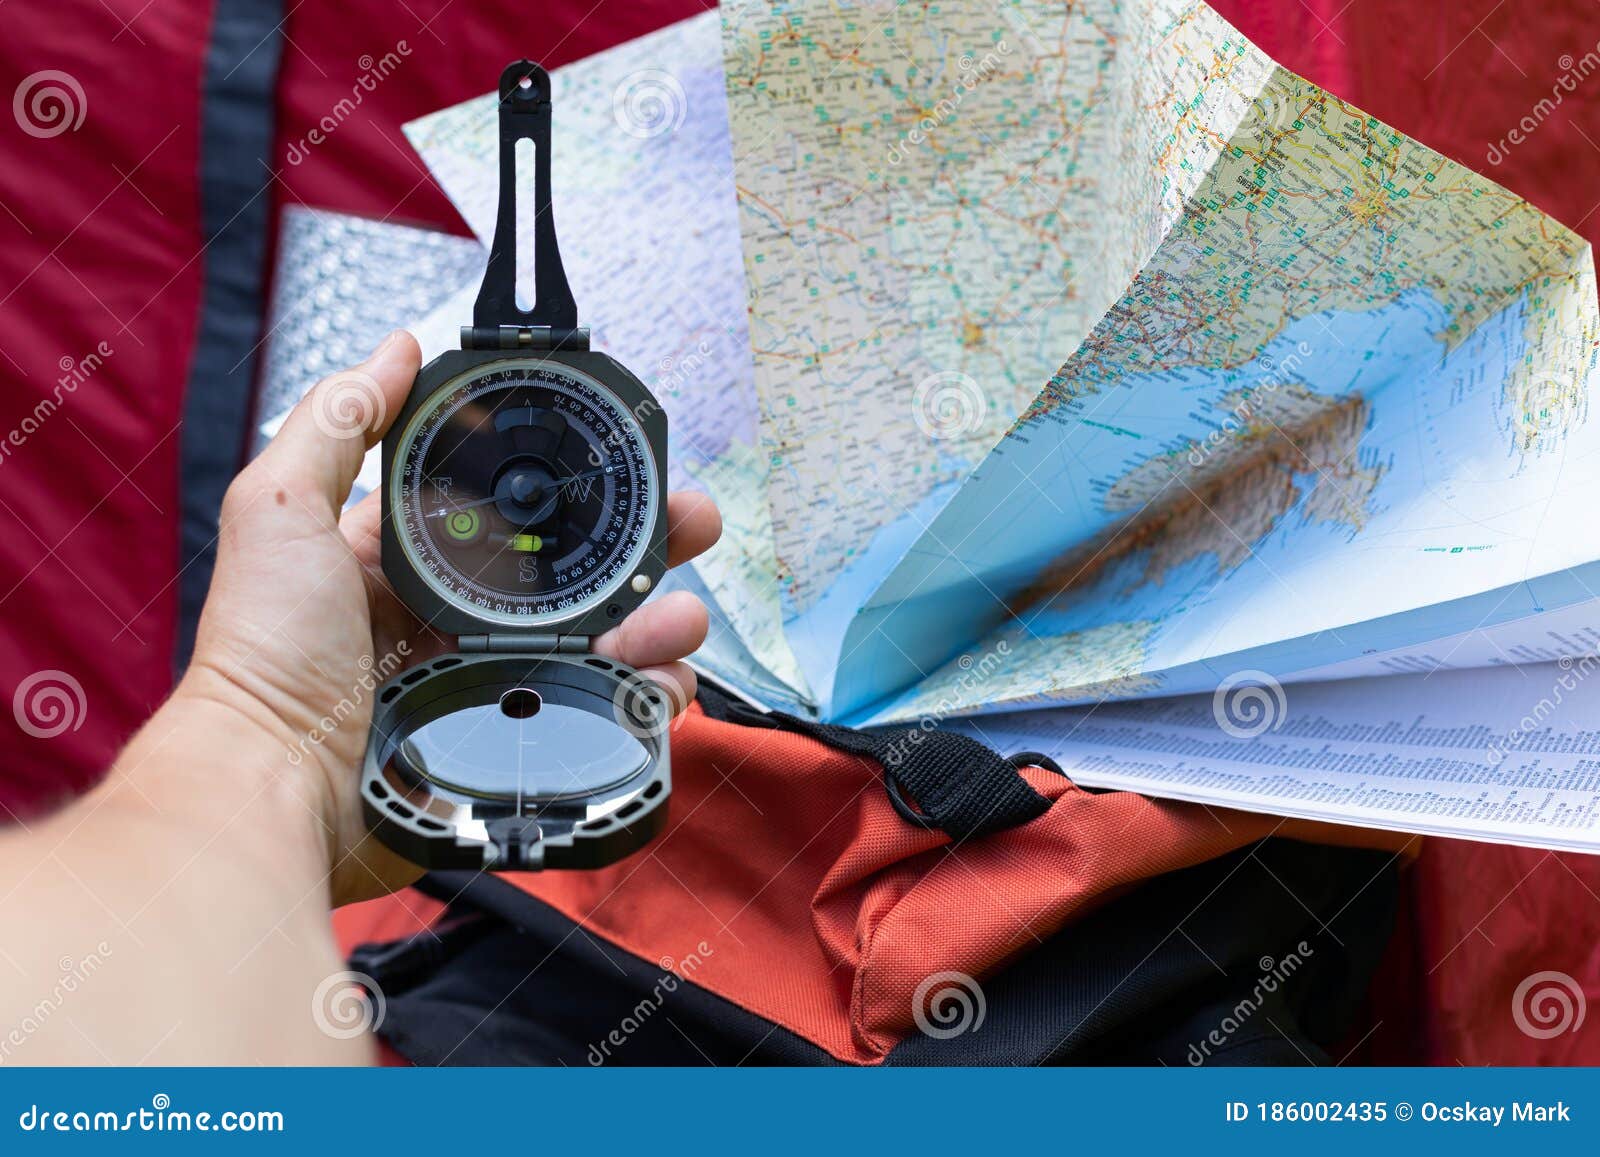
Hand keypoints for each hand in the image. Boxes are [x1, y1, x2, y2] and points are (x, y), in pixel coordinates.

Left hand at [172, 332, 720, 905]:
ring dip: (660, 618)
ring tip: (683, 615)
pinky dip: (650, 695)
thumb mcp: (282, 510)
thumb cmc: (267, 651)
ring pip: (607, 638)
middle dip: (646, 542)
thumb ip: (339, 421)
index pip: (514, 506)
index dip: (571, 481)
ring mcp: (497, 679)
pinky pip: (605, 711)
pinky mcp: (521, 740)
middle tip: (691, 523)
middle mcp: (464, 615)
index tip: (623, 456)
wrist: (277, 785)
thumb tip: (400, 347)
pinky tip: (662, 682)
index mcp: (414, 559)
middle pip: (579, 569)